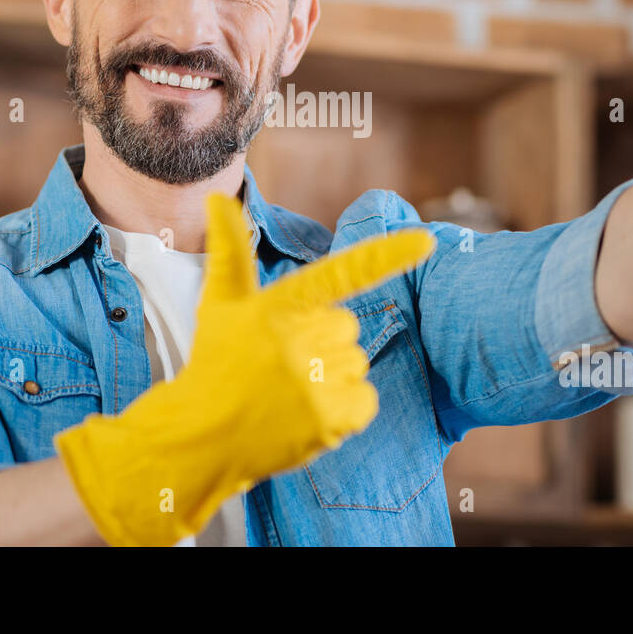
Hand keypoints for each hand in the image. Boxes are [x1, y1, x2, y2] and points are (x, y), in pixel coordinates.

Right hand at [53, 193, 433, 545]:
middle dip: (323, 340)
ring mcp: (318, 382)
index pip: (341, 273)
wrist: (205, 436)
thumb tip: (217, 197)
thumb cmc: (217, 363)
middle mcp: (301, 340)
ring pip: (356, 362)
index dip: (386, 256)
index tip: (427, 241)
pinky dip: (345, 407)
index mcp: (280, 305)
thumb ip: (230, 250)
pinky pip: (366, 398)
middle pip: (347, 326)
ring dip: (331, 376)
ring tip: (289, 391)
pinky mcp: (332, 418)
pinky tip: (308, 413)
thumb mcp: (220, 303)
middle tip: (282, 360)